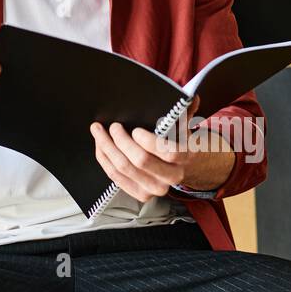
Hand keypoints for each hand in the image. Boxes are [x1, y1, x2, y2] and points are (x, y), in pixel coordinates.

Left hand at [90, 95, 234, 200]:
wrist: (176, 166)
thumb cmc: (174, 140)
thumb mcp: (182, 125)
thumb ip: (185, 111)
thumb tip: (191, 97)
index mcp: (185, 158)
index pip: (169, 152)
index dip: (149, 142)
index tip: (135, 130)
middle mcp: (172, 177)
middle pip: (141, 161)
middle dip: (122, 141)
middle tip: (113, 126)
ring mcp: (155, 189)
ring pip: (124, 168)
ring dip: (107, 148)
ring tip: (99, 131)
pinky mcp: (140, 194)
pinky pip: (116, 178)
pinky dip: (105, 160)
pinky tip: (100, 146)